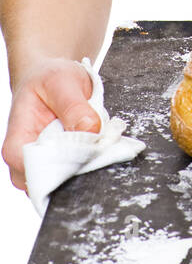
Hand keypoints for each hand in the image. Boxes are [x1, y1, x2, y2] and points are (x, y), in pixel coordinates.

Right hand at [1, 58, 100, 193]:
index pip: (32, 170)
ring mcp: (43, 170)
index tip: (88, 145)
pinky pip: (77, 176)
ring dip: (88, 165)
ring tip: (100, 138)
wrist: (51, 80)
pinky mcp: (60, 169)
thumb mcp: (61, 82)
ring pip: (68, 184)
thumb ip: (74, 106)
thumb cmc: (48, 79)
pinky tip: (99, 144)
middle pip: (52, 184)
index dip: (63, 164)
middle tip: (102, 141)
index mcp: (16, 143)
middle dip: (81, 166)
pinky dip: (92, 163)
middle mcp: (25, 164)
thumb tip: (90, 129)